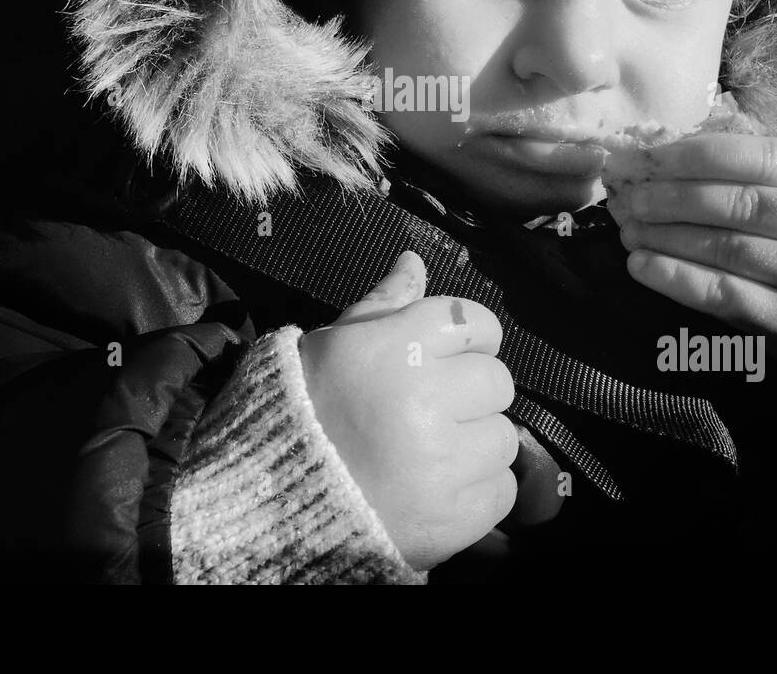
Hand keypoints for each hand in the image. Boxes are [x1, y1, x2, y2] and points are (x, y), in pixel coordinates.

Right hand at [298, 251, 518, 570]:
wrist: (273, 501)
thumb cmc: (307, 407)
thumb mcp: (336, 342)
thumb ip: (384, 302)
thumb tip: (415, 259)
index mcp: (402, 345)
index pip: (478, 322)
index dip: (468, 340)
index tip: (448, 358)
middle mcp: (430, 396)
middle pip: (498, 381)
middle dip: (471, 394)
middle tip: (433, 412)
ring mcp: (445, 460)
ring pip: (503, 437)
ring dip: (476, 445)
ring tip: (431, 454)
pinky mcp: (455, 515)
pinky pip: (501, 492)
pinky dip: (477, 493)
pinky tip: (438, 489)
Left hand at [613, 133, 776, 387]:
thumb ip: (758, 175)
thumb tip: (665, 152)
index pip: (760, 157)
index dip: (695, 155)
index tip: (644, 158)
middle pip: (742, 203)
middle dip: (672, 196)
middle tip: (625, 195)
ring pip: (729, 249)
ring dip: (667, 236)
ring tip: (626, 227)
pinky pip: (727, 296)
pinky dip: (677, 278)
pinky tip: (642, 265)